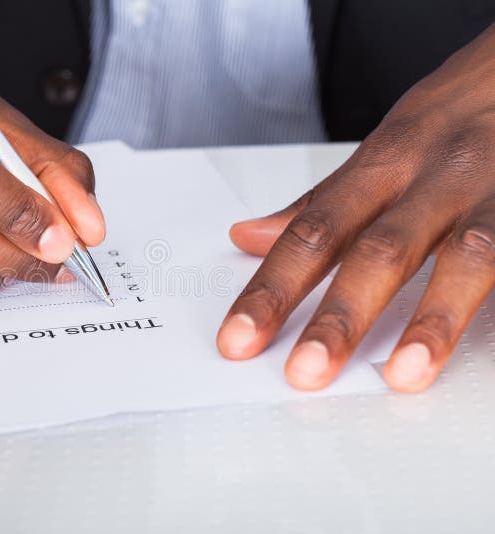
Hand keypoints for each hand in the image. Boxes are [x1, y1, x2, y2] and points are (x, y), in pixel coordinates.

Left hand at [218, 23, 494, 392]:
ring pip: (464, 257)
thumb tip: (248, 237)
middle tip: (304, 372)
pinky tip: (476, 344)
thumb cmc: (453, 116)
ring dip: (431, 319)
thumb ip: (320, 202)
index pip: (313, 232)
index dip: (271, 288)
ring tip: (403, 374)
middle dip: (338, 316)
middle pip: (378, 249)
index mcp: (384, 162)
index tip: (240, 338)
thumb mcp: (381, 147)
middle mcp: (435, 176)